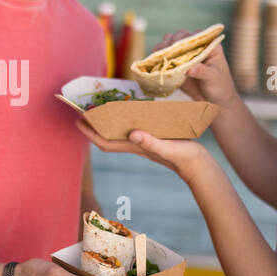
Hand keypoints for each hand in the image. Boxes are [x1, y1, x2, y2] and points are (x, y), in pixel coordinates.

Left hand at [75, 119, 205, 181]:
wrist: (199, 166)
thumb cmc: (185, 158)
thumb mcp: (168, 148)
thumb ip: (151, 142)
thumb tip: (133, 134)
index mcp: (136, 147)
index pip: (106, 142)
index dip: (90, 133)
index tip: (78, 121)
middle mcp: (137, 145)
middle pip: (109, 136)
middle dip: (94, 126)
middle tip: (83, 110)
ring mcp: (145, 142)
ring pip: (119, 132)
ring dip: (107, 122)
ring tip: (99, 109)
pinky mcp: (154, 138)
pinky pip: (133, 128)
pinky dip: (125, 120)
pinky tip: (127, 111)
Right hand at [155, 30, 237, 105]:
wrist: (214, 100)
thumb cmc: (220, 86)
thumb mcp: (214, 78)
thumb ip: (204, 72)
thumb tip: (191, 69)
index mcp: (210, 46)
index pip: (197, 35)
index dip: (186, 37)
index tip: (177, 45)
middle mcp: (196, 47)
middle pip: (181, 36)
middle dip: (172, 41)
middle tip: (166, 51)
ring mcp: (185, 54)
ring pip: (171, 43)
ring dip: (163, 47)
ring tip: (158, 54)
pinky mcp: (177, 64)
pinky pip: (166, 56)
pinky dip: (159, 57)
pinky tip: (154, 60)